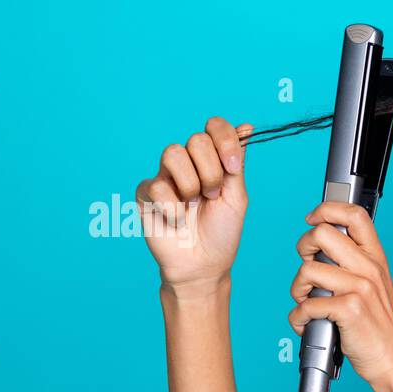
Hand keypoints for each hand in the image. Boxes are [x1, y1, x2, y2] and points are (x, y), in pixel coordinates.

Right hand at [136, 116, 252, 296]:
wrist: (202, 265)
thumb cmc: (221, 233)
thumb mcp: (237, 197)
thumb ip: (237, 163)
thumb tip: (246, 126)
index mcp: (212, 160)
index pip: (214, 127)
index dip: (225, 140)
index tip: (233, 168)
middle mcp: (188, 163)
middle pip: (196, 140)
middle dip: (211, 171)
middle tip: (212, 196)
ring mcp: (165, 175)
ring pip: (173, 153)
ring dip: (191, 185)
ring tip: (194, 205)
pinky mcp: (146, 192)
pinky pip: (158, 185)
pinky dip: (173, 208)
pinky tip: (177, 221)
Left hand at [288, 201, 392, 387]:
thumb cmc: (380, 328)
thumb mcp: (377, 287)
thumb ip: (355, 265)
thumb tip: (320, 250)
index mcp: (376, 259)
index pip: (354, 215)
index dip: (327, 209)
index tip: (313, 219)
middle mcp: (370, 268)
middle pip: (322, 234)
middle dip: (303, 248)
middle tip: (307, 268)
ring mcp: (361, 288)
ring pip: (308, 269)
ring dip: (296, 289)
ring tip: (304, 302)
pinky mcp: (350, 310)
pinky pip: (307, 304)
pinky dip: (298, 317)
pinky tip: (306, 324)